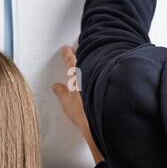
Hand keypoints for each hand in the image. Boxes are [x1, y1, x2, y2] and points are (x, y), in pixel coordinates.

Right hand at [51, 45, 101, 163]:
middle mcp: (88, 73)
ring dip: (95, 58)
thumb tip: (56, 86)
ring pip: (98, 61)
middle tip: (81, 46)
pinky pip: (107, 68)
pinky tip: (108, 65)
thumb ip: (61, 93)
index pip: (70, 60)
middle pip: (86, 56)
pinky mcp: (110, 80)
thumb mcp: (67, 104)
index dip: (67, 53)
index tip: (66, 48)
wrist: (101, 120)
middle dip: (83, 51)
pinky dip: (106, 66)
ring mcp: (100, 75)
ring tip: (94, 54)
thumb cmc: (84, 114)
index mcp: (75, 76)